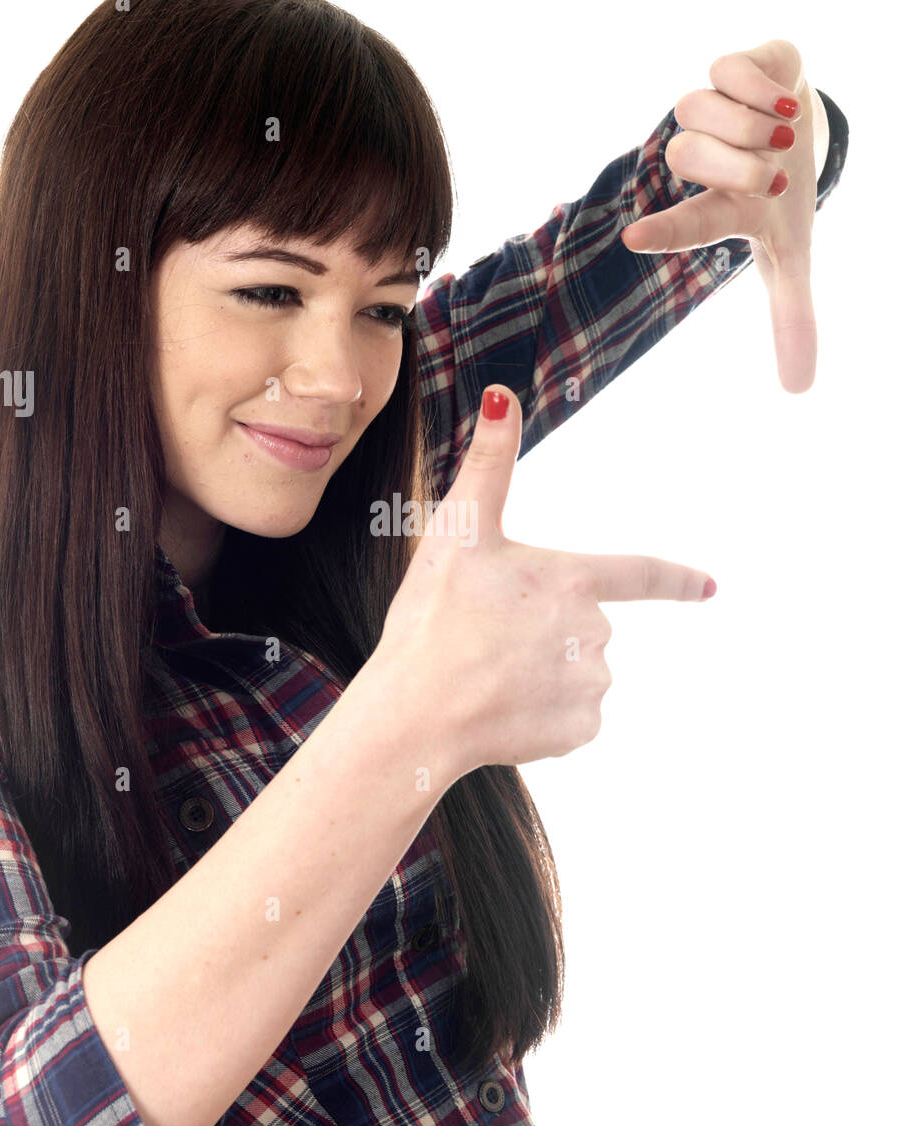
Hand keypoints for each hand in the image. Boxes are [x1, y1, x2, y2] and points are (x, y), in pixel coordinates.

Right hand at [375, 385, 715, 778]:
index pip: (639, 574)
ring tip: (488, 677)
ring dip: (540, 675)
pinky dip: (540, 717)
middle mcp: (596, 630)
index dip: (676, 580)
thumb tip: (502, 395)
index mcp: (572, 580)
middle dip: (543, 633)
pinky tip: (502, 711)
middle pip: (582, 628)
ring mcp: (591, 683)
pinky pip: (570, 719)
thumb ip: (489, 464)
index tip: (709, 587)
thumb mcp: (458, 532)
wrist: (416, 712)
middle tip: (485, 639)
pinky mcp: (580, 730)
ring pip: (575, 674)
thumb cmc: (432, 618)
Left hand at [621, 40, 823, 394]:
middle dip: (736, 166)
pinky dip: (757, 85)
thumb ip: (791, 315)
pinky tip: (781, 97)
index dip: (663, 232)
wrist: (805, 122)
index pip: (683, 225)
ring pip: (692, 109)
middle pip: (685, 157)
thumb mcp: (793, 254)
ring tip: (780, 133)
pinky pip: (724, 69)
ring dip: (746, 125)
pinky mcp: (732, 68)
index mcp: (714, 206)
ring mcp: (710, 112)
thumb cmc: (784, 193)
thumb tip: (799, 389)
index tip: (633, 239)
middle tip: (773, 175)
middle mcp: (699, 159)